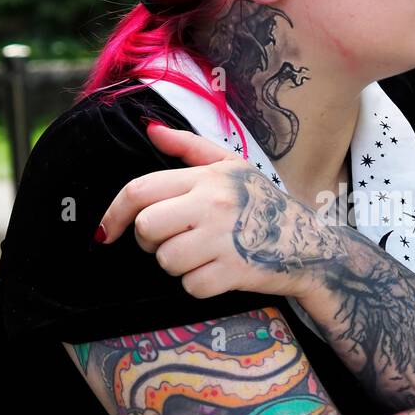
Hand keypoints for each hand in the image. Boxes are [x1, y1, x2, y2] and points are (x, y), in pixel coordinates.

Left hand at [94, 123, 344, 298]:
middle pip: (147, 227)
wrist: (308, 244)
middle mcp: (213, 205)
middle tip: (168, 240)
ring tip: (200, 255)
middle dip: (148, 240)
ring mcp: (224, 240)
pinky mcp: (234, 272)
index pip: (140, 190)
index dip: (113, 213)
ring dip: (176, 265)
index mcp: (207, 178)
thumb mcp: (231, 165)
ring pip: (166, 260)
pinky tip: (217, 272)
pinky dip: (199, 285)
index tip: (105, 231)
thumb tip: (150, 129)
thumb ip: (188, 147)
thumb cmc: (264, 204)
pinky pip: (191, 285)